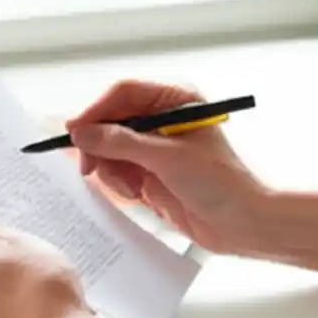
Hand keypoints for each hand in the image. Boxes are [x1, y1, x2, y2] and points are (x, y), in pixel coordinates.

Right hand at [67, 80, 269, 254]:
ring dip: (110, 168)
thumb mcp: (166, 158)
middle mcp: (162, 118)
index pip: (124, 93)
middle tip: (88, 167)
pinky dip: (119, 183)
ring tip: (130, 186)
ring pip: (110, 148)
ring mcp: (155, 147)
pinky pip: (119, 171)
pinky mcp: (151, 173)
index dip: (96, 111)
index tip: (74, 132)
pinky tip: (136, 194)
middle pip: (112, 121)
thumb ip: (121, 143)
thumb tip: (81, 134)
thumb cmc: (218, 182)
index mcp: (174, 100)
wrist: (242, 223)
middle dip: (100, 145)